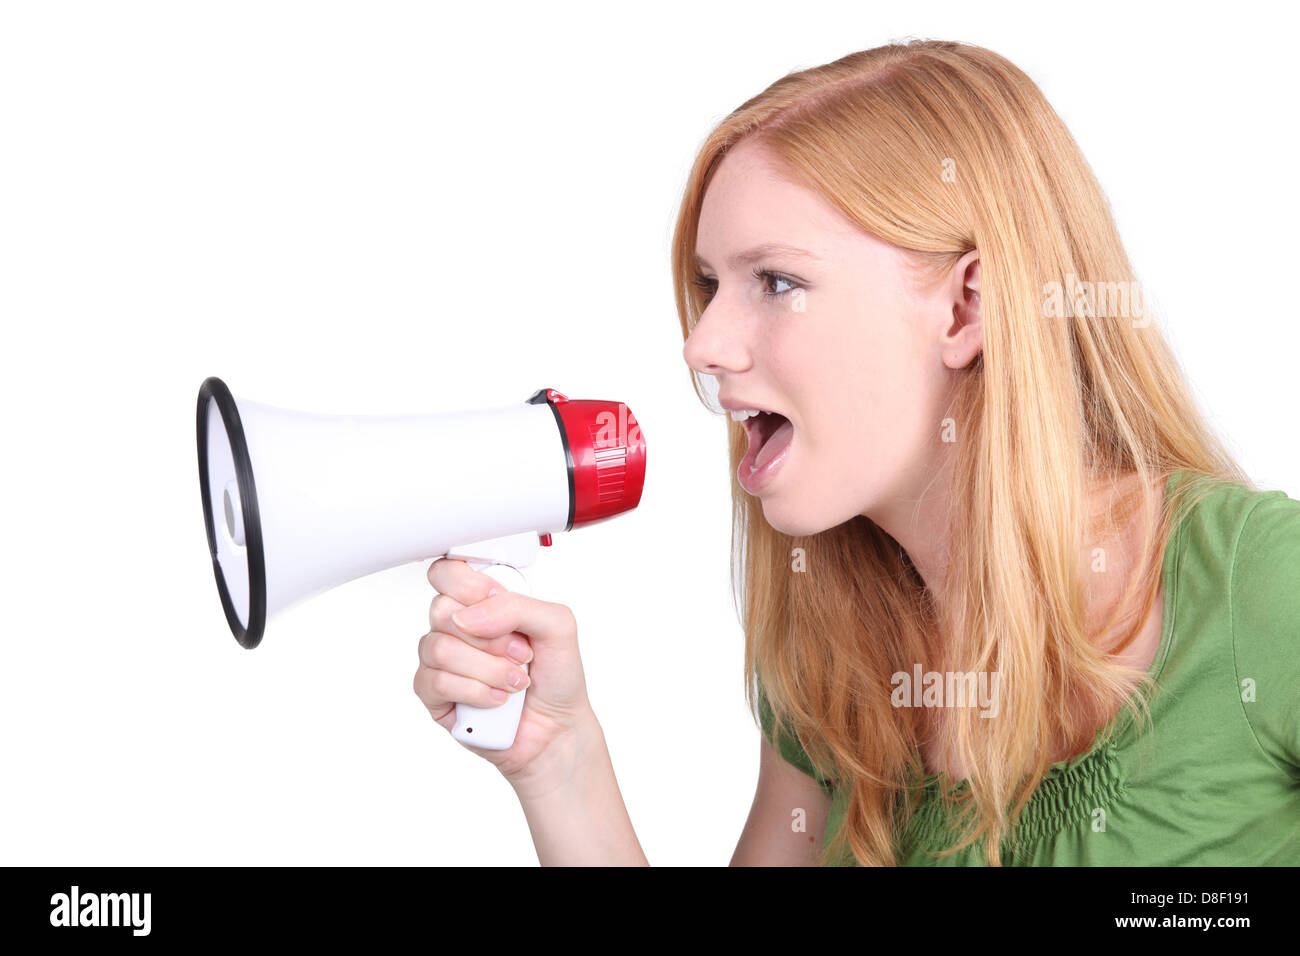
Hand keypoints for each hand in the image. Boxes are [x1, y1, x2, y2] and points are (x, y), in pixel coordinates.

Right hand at [415, 557, 595, 787]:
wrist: (557, 729)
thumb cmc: (557, 676)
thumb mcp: (557, 625)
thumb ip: (516, 606)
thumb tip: (468, 617)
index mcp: (483, 603)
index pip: (448, 572)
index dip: (468, 585)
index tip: (496, 603)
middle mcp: (458, 628)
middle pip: (442, 610)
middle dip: (491, 637)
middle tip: (521, 653)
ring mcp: (442, 661)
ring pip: (440, 648)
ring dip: (489, 669)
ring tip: (515, 682)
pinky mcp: (434, 695)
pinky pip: (436, 682)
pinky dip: (475, 691)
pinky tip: (496, 700)